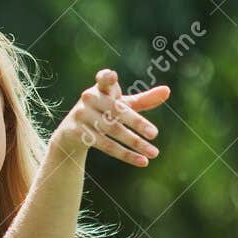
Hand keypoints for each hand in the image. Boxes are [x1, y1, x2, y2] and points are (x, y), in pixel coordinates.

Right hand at [52, 69, 170, 166]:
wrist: (70, 132)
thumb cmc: (102, 113)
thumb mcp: (121, 105)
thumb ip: (143, 100)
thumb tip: (167, 90)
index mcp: (101, 88)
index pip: (103, 80)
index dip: (107, 78)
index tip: (112, 77)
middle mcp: (89, 99)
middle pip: (117, 111)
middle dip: (137, 123)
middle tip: (155, 134)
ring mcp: (81, 115)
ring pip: (112, 131)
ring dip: (135, 143)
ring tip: (154, 153)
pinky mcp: (76, 133)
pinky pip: (105, 145)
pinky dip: (125, 154)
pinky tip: (141, 161)